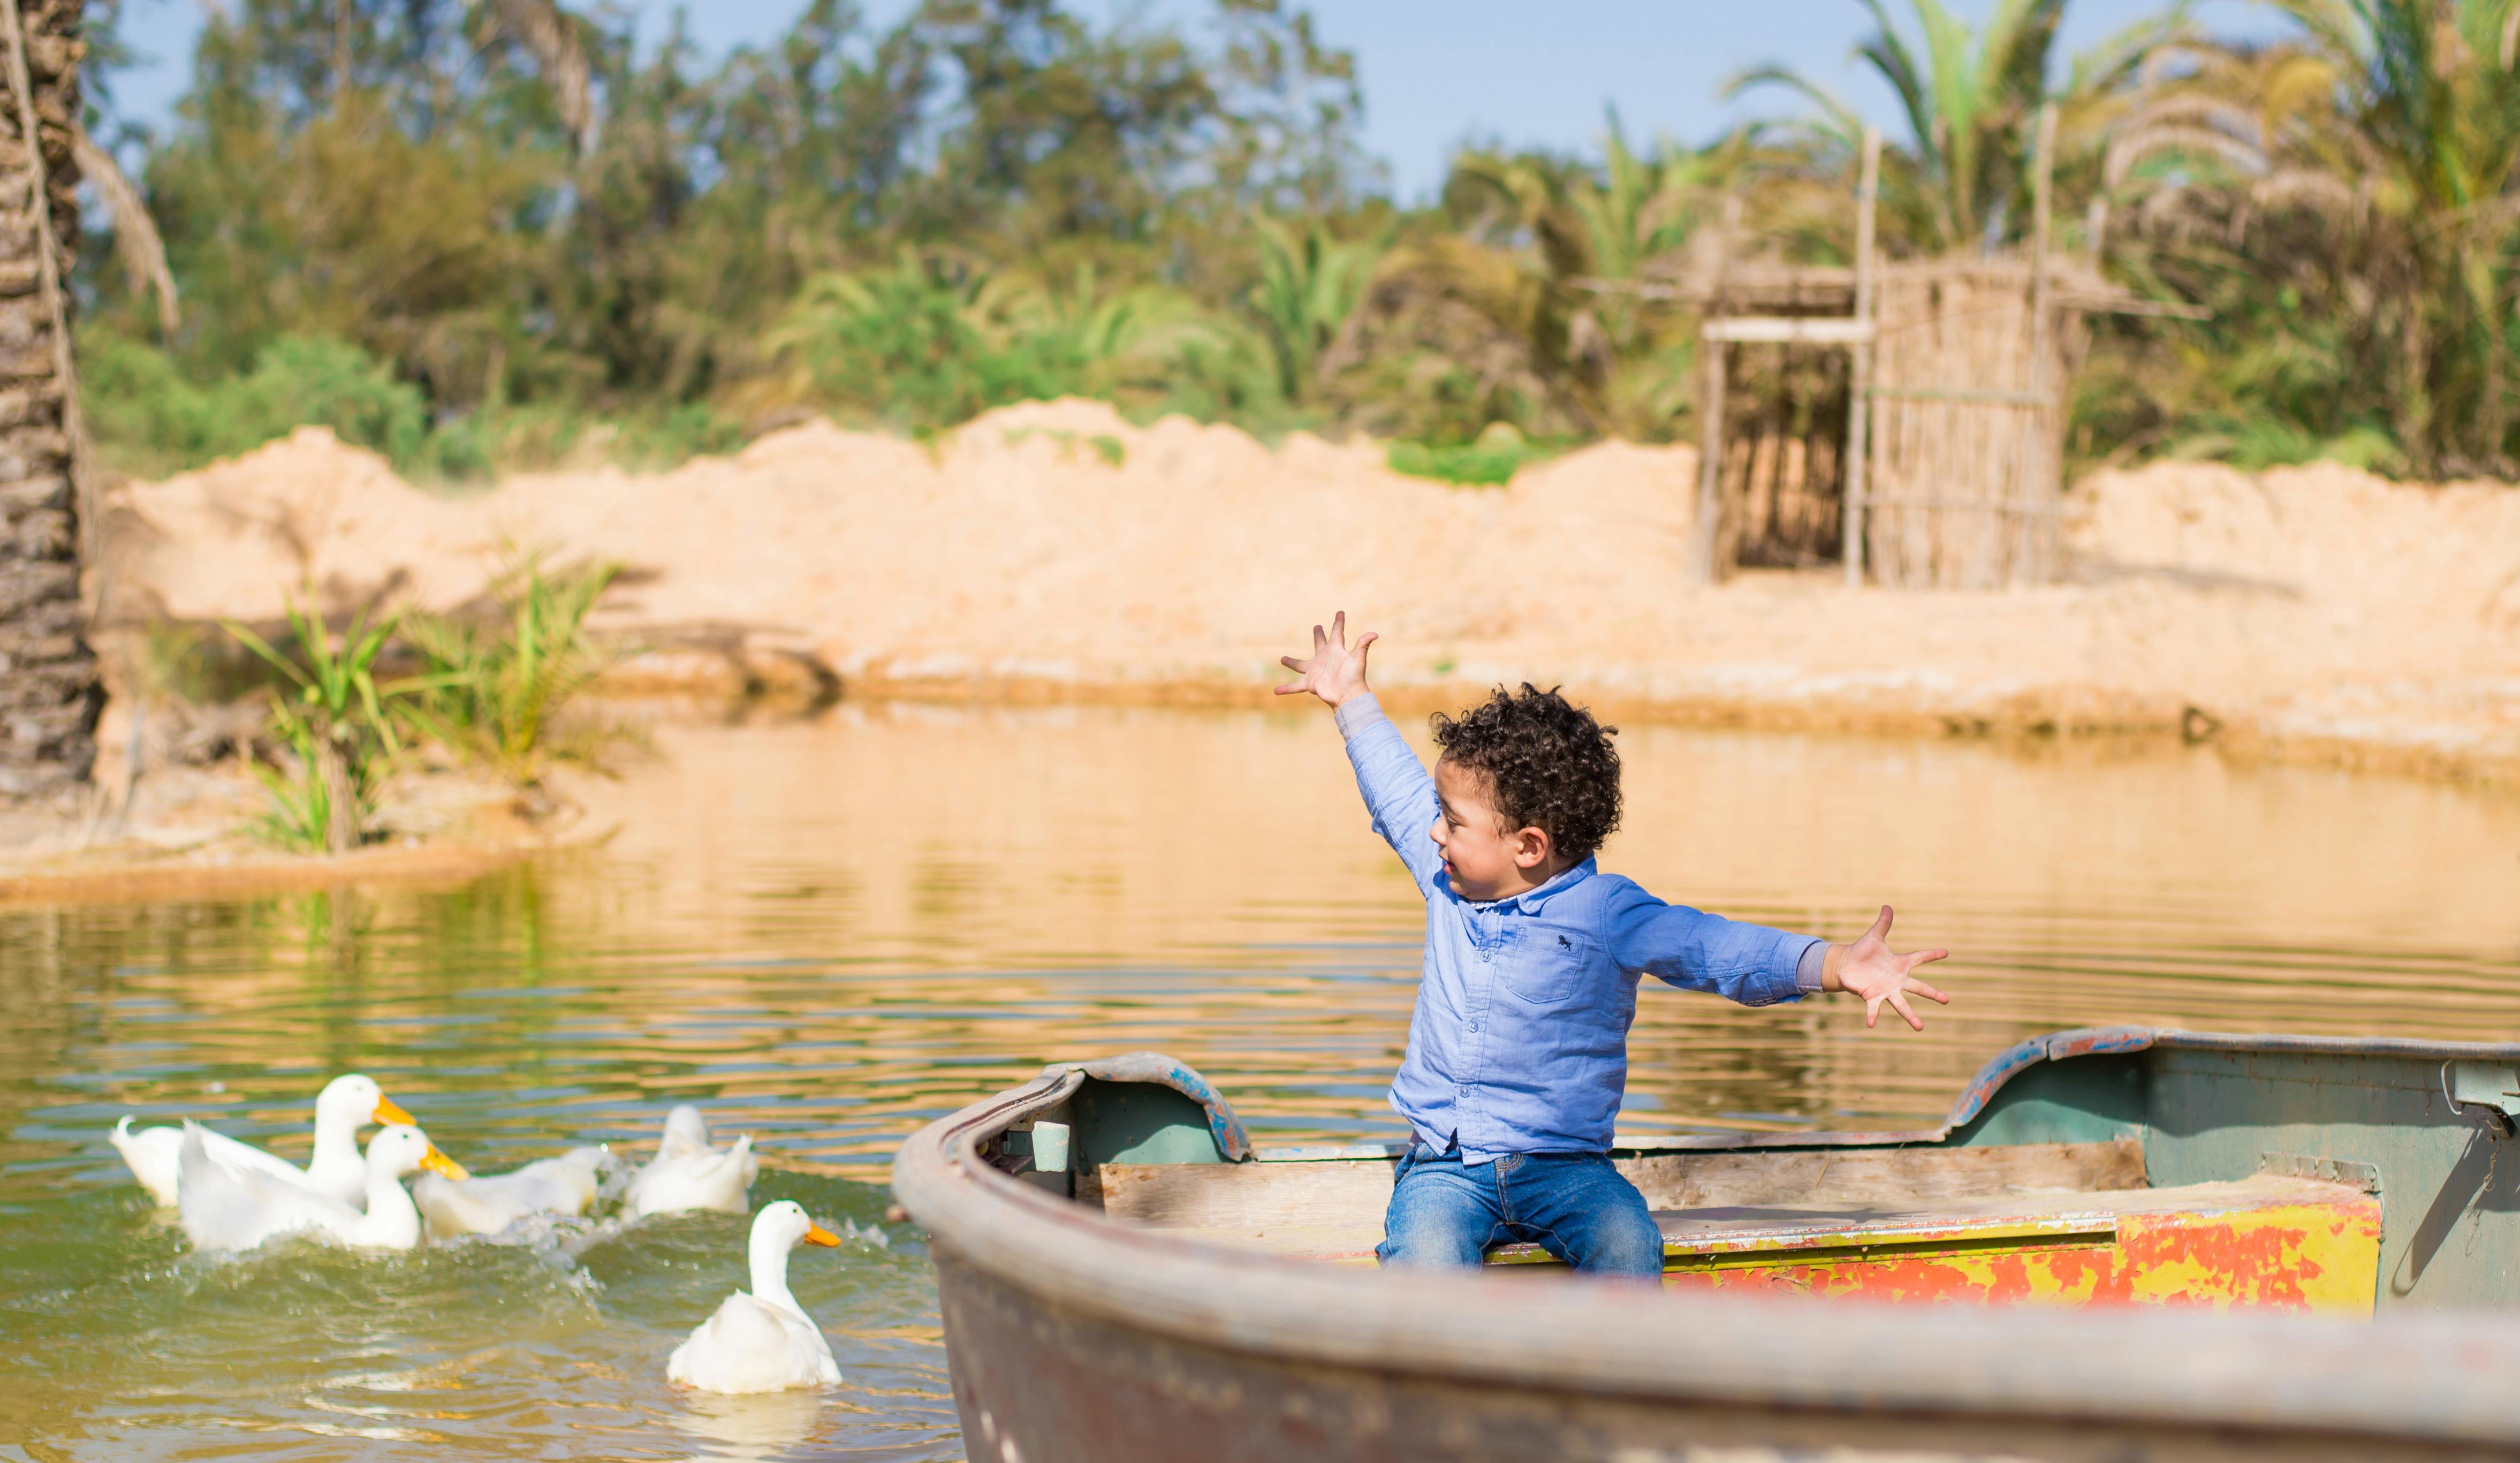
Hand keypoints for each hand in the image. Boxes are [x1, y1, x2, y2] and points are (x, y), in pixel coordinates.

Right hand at [1276, 611, 1376, 707]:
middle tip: (1317, 626)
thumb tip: (1375, 633)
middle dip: (1318, 635)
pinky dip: (1286, 689)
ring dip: (1292, 662)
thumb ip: (1363, 645)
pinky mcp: (1310, 683)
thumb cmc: (1354, 677)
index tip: (1340, 612)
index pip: (1337, 633)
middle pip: (1319, 644)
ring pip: (1300, 664)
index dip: (1339, 622)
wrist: (1348, 696)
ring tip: (1282, 658)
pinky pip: (1295, 686)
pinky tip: (1276, 691)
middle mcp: (1324, 659)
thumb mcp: (1358, 659)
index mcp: (1336, 650)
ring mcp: (1315, 671)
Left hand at [1823, 905, 1951, 1030]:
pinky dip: (1873, 1015)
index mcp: (1899, 964)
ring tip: (1920, 1027)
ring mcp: (1885, 990)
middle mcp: (1896, 980)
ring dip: (1910, 1016)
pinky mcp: (1871, 997)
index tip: (1946, 952)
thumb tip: (1887, 906)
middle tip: (1947, 1000)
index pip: (1919, 957)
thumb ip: (1883, 924)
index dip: (1931, 954)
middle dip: (1933, 993)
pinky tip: (1871, 1024)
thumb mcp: (1873, 936)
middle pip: (1918, 987)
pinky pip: (1874, 1008)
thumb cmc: (1862, 951)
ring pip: (1901, 1004)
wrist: (1845, 964)